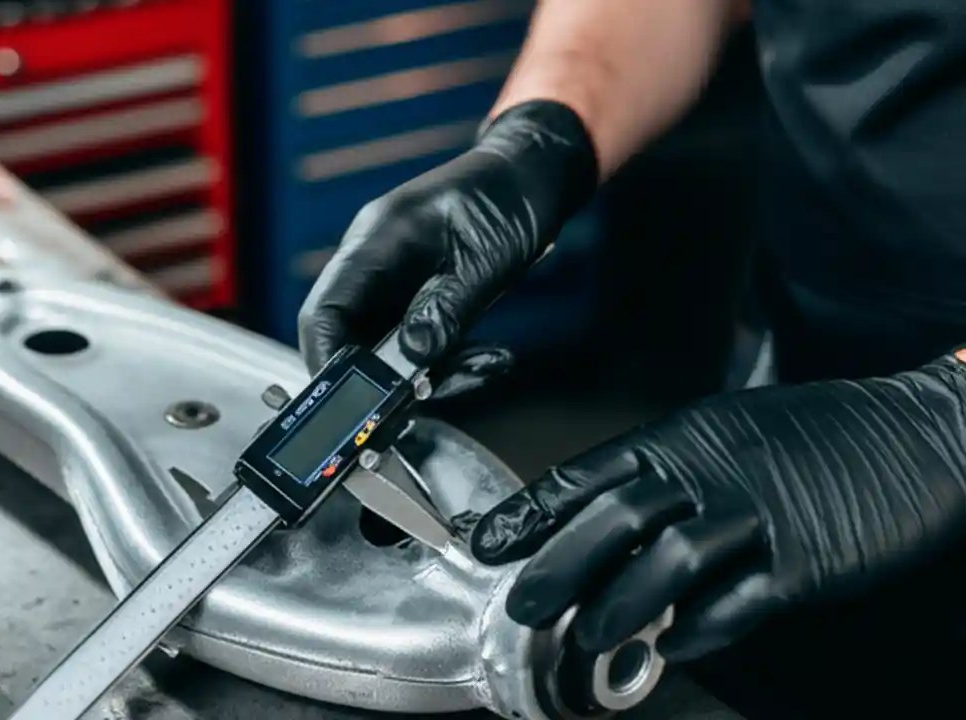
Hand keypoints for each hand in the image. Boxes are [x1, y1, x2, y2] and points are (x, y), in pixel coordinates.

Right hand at [296, 100, 597, 378]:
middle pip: (344, 333)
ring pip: (379, 341)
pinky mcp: (410, 289)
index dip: (326, 358)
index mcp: (378, 239)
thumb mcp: (486, 262)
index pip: (325, 309)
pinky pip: (408, 335)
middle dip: (376, 374)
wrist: (530, 171)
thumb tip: (412, 359)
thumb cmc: (510, 200)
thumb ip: (446, 311)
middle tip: (418, 398)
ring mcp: (388, 274)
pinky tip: (478, 357)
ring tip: (474, 368)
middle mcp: (372, 257)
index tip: (348, 400)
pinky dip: (438, 356)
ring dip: (420, 369)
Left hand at [471, 352, 965, 661]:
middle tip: (521, 603)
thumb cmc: (811, 436)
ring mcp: (759, 513)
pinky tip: (677, 646)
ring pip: (672, 559)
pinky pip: (744, 598)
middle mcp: (711, 471)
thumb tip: (600, 523)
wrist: (917, 431)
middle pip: (616, 517)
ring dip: (622, 602)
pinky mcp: (806, 556)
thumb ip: (664, 476)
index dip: (532, 512)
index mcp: (682, 439)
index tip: (486, 543)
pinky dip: (705, 626)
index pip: (587, 475)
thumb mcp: (725, 435)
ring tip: (586, 636)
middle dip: (559, 563)